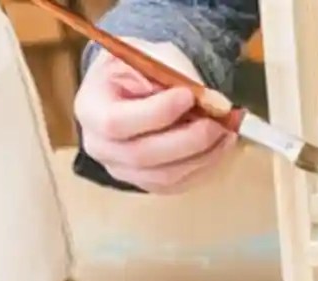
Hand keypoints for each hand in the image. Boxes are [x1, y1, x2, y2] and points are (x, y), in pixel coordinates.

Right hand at [74, 38, 235, 192]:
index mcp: (90, 110)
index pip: (117, 123)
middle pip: (143, 156)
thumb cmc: (138, 71)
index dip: (157, 112)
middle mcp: (100, 147)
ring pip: (166, 176)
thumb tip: (203, 97)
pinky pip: (179, 184)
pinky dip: (206, 167)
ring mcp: (123, 170)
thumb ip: (169, 75)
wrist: (134, 89)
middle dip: (189, 139)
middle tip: (220, 121)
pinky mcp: (148, 183)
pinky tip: (221, 146)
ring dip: (204, 156)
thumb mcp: (146, 58)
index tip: (189, 95)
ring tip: (227, 131)